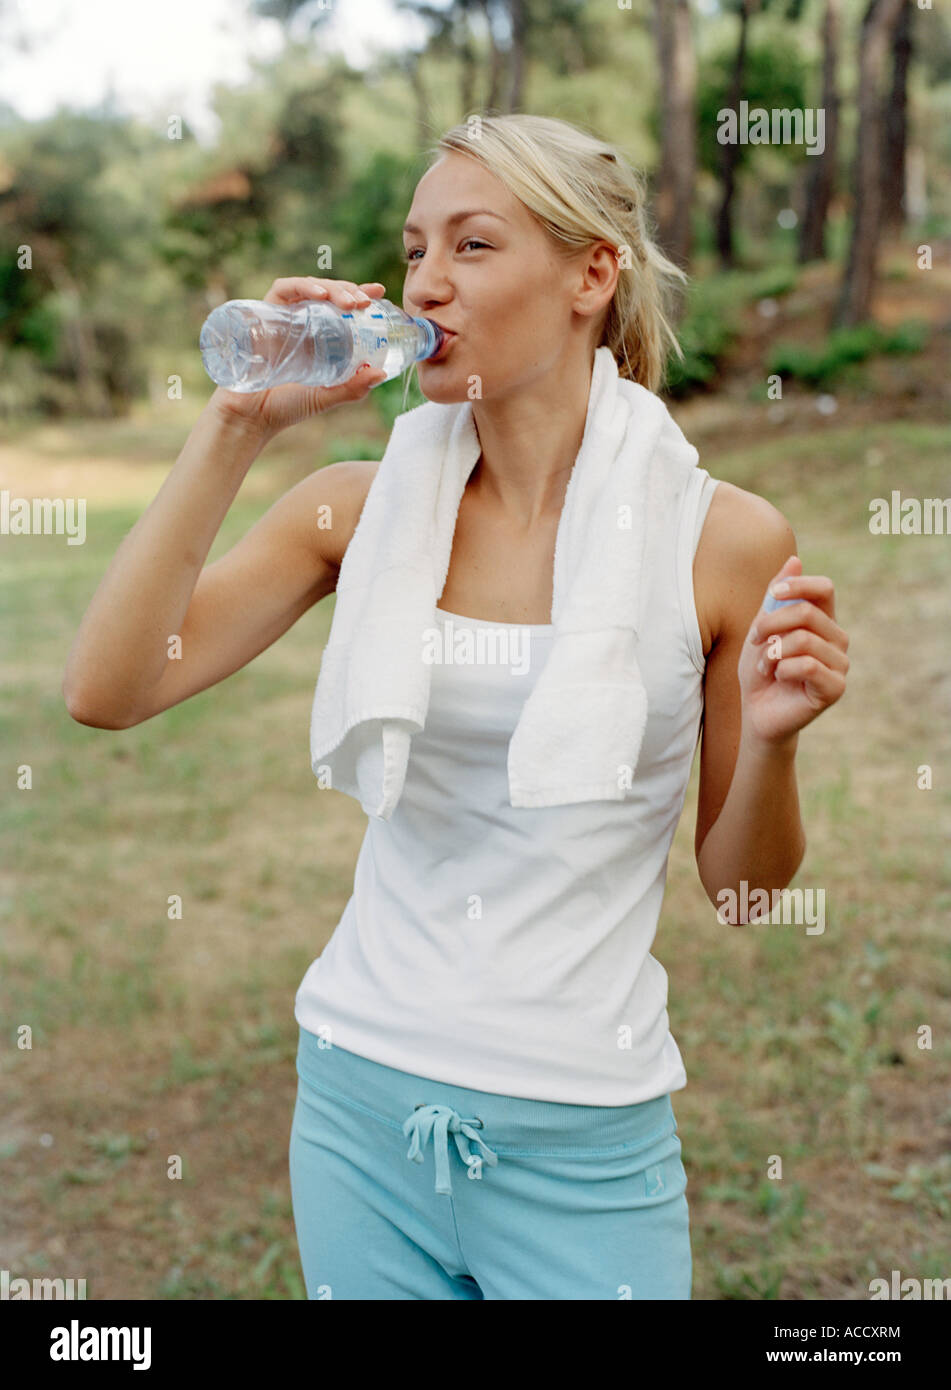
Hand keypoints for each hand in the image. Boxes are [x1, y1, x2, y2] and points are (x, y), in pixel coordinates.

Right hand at [209, 276, 388, 437]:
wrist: (251, 416)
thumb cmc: (287, 407)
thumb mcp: (327, 396)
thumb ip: (353, 388)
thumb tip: (382, 372)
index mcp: (318, 335)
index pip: (340, 307)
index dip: (358, 294)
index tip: (378, 293)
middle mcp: (301, 321)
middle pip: (328, 293)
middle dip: (349, 290)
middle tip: (365, 301)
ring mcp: (282, 315)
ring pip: (310, 287)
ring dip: (333, 288)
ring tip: (350, 301)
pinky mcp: (263, 312)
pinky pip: (284, 289)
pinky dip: (303, 286)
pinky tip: (319, 294)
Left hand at [739, 554, 849, 745]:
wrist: (758, 712)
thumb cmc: (761, 670)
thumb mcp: (762, 629)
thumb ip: (777, 597)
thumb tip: (794, 560)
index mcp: (823, 621)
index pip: (824, 589)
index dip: (798, 586)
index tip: (772, 595)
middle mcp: (837, 639)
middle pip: (807, 612)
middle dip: (770, 624)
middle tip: (755, 639)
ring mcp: (840, 664)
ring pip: (804, 639)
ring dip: (773, 652)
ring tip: (765, 665)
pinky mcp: (836, 687)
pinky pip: (807, 665)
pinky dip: (782, 669)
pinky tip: (777, 677)